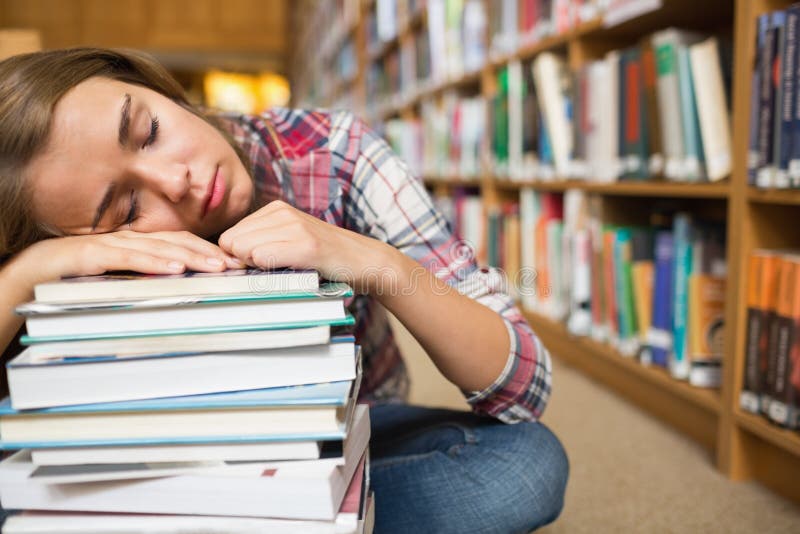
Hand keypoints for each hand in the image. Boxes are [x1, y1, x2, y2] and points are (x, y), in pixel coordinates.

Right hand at [21, 230, 244, 284]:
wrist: (25, 278)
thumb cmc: (72, 283)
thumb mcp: (116, 282)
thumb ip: (144, 281)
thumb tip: (179, 290)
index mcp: (134, 244)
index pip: (177, 243)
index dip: (205, 251)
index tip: (231, 264)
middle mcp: (125, 240)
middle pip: (174, 242)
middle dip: (207, 253)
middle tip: (235, 265)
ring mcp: (108, 245)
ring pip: (156, 248)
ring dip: (189, 257)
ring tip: (215, 266)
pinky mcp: (90, 255)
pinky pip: (126, 259)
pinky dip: (152, 262)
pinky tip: (174, 269)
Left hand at [218, 200, 394, 293]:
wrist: (364, 261)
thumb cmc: (324, 259)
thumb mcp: (289, 242)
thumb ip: (260, 245)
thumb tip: (226, 261)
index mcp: (275, 209)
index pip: (228, 235)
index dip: (237, 258)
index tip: (256, 269)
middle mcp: (282, 212)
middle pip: (231, 242)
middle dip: (242, 262)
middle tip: (269, 273)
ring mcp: (294, 226)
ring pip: (244, 249)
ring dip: (257, 268)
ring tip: (283, 271)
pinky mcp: (306, 245)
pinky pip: (263, 258)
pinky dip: (269, 271)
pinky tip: (290, 273)